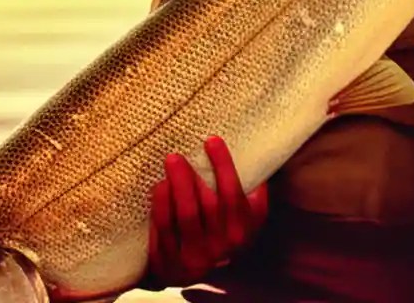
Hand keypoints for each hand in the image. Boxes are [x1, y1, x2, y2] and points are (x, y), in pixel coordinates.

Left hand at [144, 136, 268, 287]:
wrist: (195, 272)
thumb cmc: (221, 232)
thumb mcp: (243, 218)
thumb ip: (251, 191)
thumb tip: (253, 149)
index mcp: (244, 231)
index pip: (234, 196)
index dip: (224, 167)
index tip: (212, 141)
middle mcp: (223, 248)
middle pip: (208, 206)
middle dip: (191, 177)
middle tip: (177, 155)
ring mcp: (197, 259)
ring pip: (186, 217)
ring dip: (176, 186)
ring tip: (170, 163)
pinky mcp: (171, 265)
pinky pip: (165, 231)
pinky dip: (161, 205)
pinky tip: (160, 186)